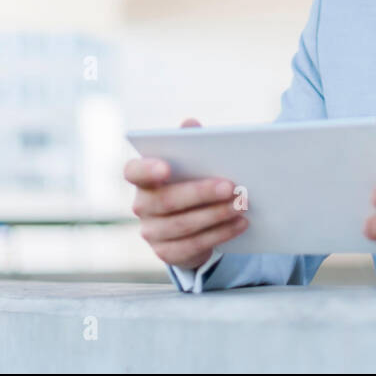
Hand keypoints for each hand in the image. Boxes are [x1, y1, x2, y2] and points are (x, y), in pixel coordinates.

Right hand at [125, 118, 247, 269]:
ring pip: (184, 225)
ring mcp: (152, 232)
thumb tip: (191, 123)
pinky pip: (195, 245)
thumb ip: (188, 142)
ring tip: (241, 205)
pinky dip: (221, 233)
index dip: (147, 169)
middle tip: (231, 186)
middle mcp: (141, 205)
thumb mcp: (189, 161)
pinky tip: (240, 223)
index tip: (167, 167)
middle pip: (167, 201)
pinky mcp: (167, 253)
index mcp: (142, 178)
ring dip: (216, 215)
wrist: (189, 223)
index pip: (133, 171)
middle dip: (201, 193)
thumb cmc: (188, 181)